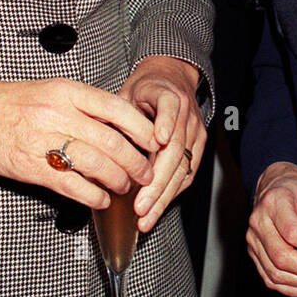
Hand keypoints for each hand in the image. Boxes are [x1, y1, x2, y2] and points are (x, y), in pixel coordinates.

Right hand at [0, 73, 157, 209]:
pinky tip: (100, 199)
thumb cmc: (8, 103)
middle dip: (136, 161)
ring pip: (95, 163)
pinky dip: (92, 195)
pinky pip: (71, 184)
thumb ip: (82, 106)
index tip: (157, 142)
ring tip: (126, 187)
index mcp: (66, 91)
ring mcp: (43, 140)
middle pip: (112, 140)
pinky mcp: (29, 166)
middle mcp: (58, 113)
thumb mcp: (49, 91)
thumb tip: (119, 126)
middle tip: (147, 172)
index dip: (142, 129)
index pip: (117, 108)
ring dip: (117, 179)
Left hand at [119, 56, 206, 232]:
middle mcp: (186, 114)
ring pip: (183, 168)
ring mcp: (195, 131)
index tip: (159, 139)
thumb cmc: (145, 90)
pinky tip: (156, 209)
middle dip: (157, 183)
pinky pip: (188, 173)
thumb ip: (117, 118)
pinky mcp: (198, 146)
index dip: (165, 123)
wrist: (171, 79)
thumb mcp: (126, 93)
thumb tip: (98, 148)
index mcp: (168, 95)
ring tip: (146, 217)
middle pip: (176, 150)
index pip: (170, 107)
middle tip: (140, 206)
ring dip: (164, 196)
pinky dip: (171, 193)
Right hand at [247, 161, 296, 296]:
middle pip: (283, 257)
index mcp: (274, 203)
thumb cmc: (296, 189)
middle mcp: (258, 223)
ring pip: (276, 272)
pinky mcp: (254, 254)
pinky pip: (270, 279)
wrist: (274, 185)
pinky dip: (292, 289)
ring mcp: (253, 240)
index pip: (293, 233)